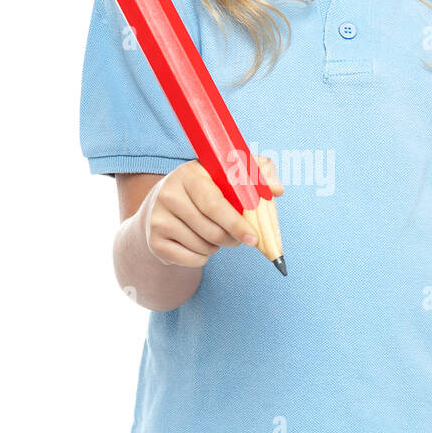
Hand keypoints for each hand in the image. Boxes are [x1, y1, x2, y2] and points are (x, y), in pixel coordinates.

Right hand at [146, 154, 283, 267]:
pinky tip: (198, 242)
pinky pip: (192, 260)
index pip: (214, 204)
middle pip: (211, 230)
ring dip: (217, 246)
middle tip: (240, 238)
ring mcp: (157, 218)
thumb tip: (277, 190)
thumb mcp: (230, 173)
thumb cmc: (207, 188)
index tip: (253, 238)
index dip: (236, 223)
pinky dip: (203, 257)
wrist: (162, 206)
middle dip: (232, 239)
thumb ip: (259, 172)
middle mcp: (168, 194)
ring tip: (212, 232)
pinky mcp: (154, 241)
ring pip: (203, 247)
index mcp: (189, 173)